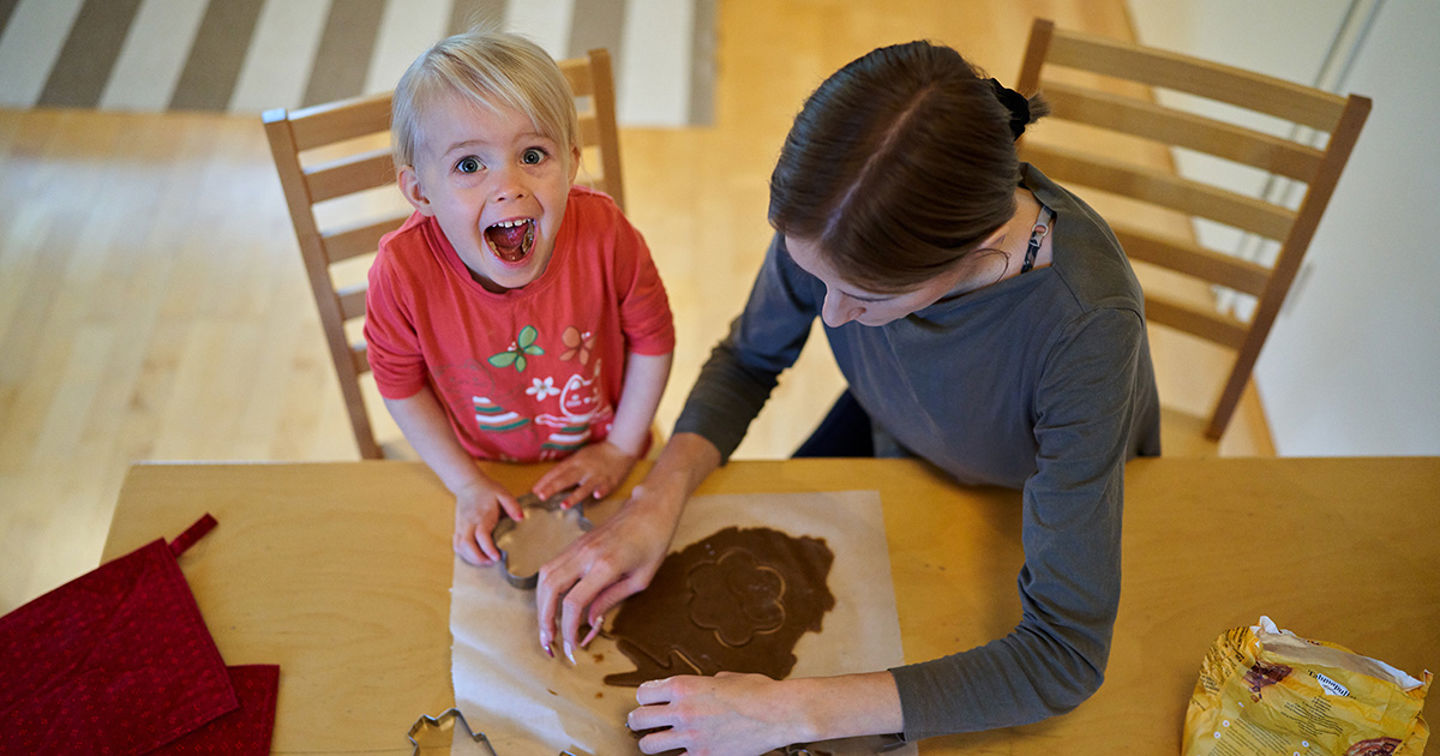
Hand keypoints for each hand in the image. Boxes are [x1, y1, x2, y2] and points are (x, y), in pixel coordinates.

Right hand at [452, 479, 523, 565]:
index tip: (497, 557)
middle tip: (491, 562)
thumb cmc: (487, 489)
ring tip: (485, 561)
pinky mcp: (457, 528)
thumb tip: (521, 518)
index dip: (488, 548)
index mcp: (482, 515)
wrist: (468, 483)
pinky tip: (474, 555)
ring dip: (471, 558)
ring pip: (460, 547)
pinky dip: (464, 554)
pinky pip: (456, 544)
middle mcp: (469, 523)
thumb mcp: (503, 493)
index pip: (481, 535)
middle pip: (467, 545)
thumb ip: (512, 505)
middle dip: (478, 558)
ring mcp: (461, 526)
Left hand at [533, 440, 637, 508]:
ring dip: (574, 496)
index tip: (535, 491)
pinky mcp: (610, 481)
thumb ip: (568, 468)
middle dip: (553, 488)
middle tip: (541, 496)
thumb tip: (551, 480)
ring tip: (563, 505)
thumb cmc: (598, 454)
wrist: (620, 448)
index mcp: (576, 461)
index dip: (546, 481)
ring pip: (584, 487)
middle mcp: (584, 468)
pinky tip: (596, 496)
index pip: (557, 472)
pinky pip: (605, 487)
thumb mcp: (580, 457)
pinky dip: (601, 491)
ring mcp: (597, 476)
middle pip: (566, 479)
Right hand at [535, 481, 682, 661]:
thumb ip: (612, 599)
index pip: (574, 603)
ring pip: (544, 576)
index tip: (571, 648)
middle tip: (548, 643)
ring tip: (546, 628)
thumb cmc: (653, 542)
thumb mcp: (641, 578)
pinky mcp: (575, 543)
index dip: (568, 629)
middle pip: (550, 589)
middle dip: (544, 620)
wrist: (650, 508)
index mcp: (605, 565)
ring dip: (540, 604)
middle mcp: (585, 555)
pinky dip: (545, 589)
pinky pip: (551, 566)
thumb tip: (590, 621)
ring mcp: (577, 546)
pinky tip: (551, 604)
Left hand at [628, 672, 801, 754]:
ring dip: (651, 743)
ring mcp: (691, 737)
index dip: (645, 697)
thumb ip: (707, 684)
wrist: (778, 712)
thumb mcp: (726, 678)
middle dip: (638, 721)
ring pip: (649, 745)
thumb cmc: (758, 691)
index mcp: (684, 686)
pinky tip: (683, 754)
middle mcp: (682, 711)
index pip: (644, 693)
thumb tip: (706, 688)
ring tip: (656, 742)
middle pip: (639, 719)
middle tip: (641, 724)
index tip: (649, 702)